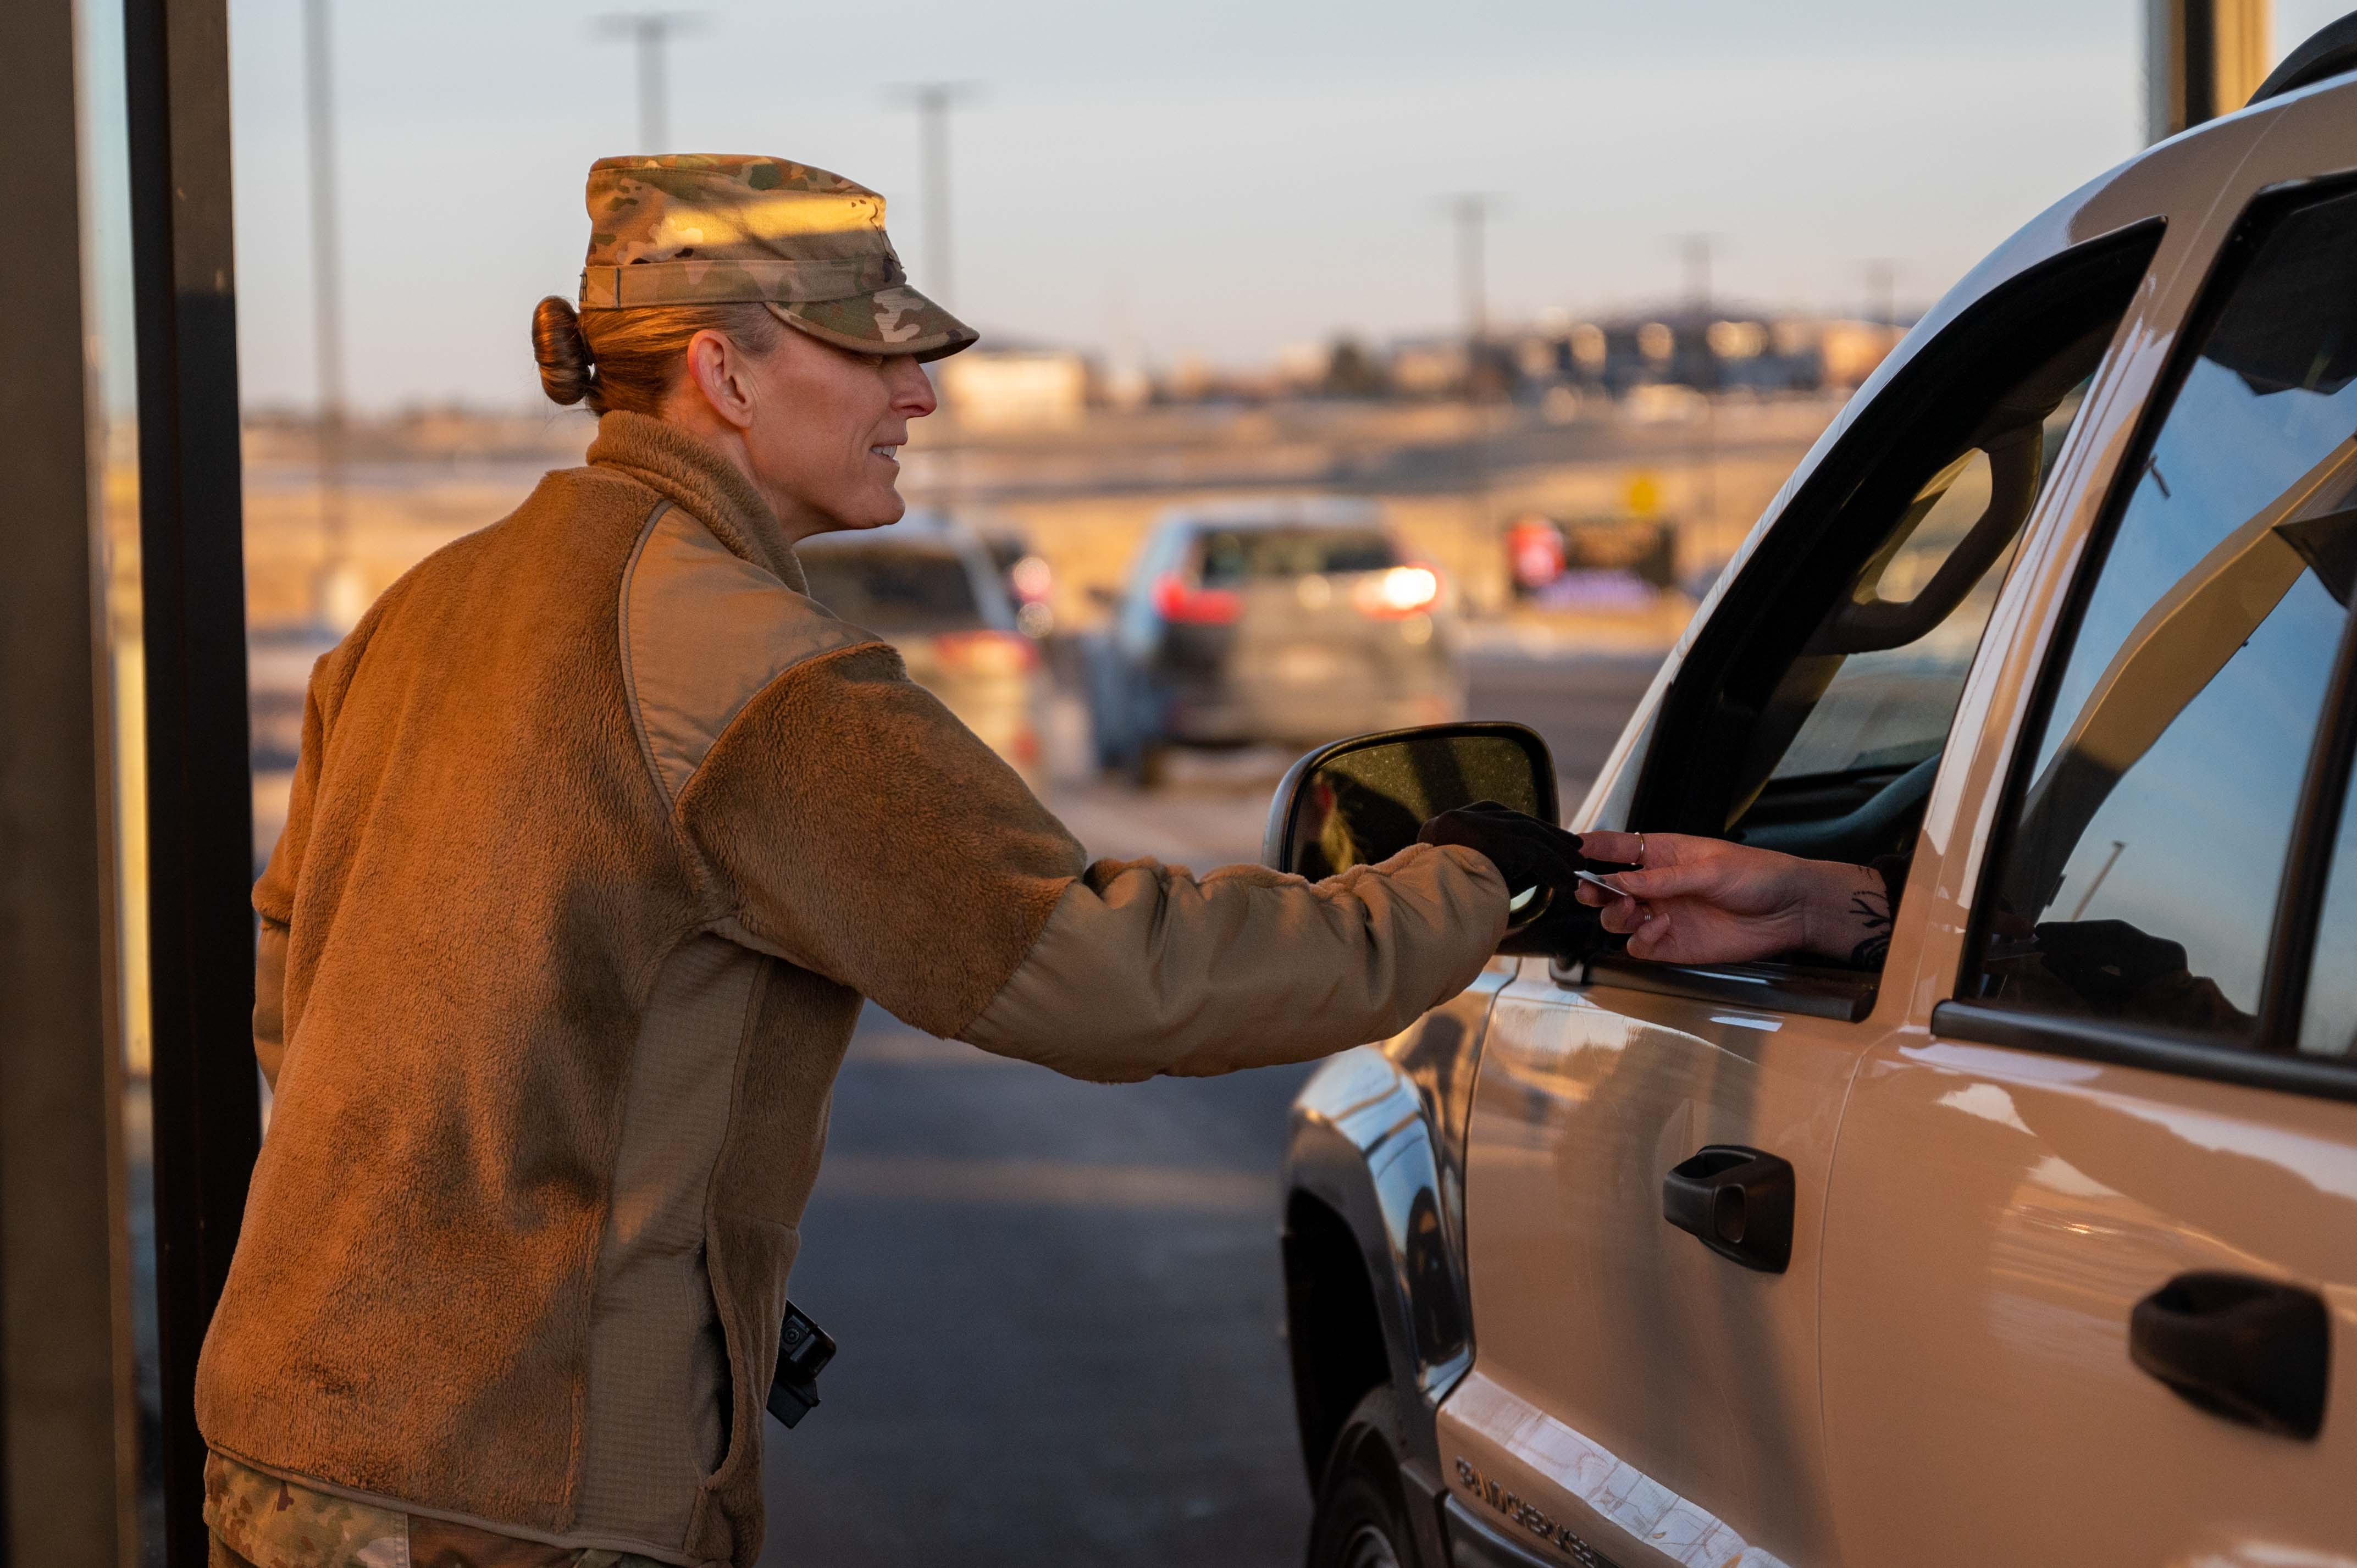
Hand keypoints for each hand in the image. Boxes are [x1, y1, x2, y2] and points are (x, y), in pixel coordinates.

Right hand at [1417, 801, 1585, 905]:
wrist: (1422, 911)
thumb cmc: (1438, 905)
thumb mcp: (1465, 877)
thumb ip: (1494, 867)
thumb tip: (1532, 872)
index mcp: (1450, 823)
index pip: (1496, 815)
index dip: (1523, 826)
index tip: (1542, 835)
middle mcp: (1464, 817)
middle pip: (1517, 821)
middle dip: (1548, 833)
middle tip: (1573, 845)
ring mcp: (1479, 826)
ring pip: (1530, 834)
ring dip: (1558, 852)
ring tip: (1578, 865)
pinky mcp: (1498, 841)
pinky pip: (1537, 854)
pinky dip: (1557, 870)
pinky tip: (1569, 883)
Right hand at [1573, 831, 1891, 966]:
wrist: (1792, 911)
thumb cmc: (1758, 875)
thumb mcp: (1708, 868)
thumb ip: (1659, 878)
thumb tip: (1616, 882)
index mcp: (1663, 854)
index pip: (1617, 847)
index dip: (1591, 848)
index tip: (1571, 850)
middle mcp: (1657, 886)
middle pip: (1607, 889)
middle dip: (1593, 890)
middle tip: (1592, 892)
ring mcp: (1663, 915)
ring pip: (1617, 920)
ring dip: (1617, 915)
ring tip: (1635, 911)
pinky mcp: (1674, 944)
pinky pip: (1640, 946)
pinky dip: (1641, 939)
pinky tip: (1661, 928)